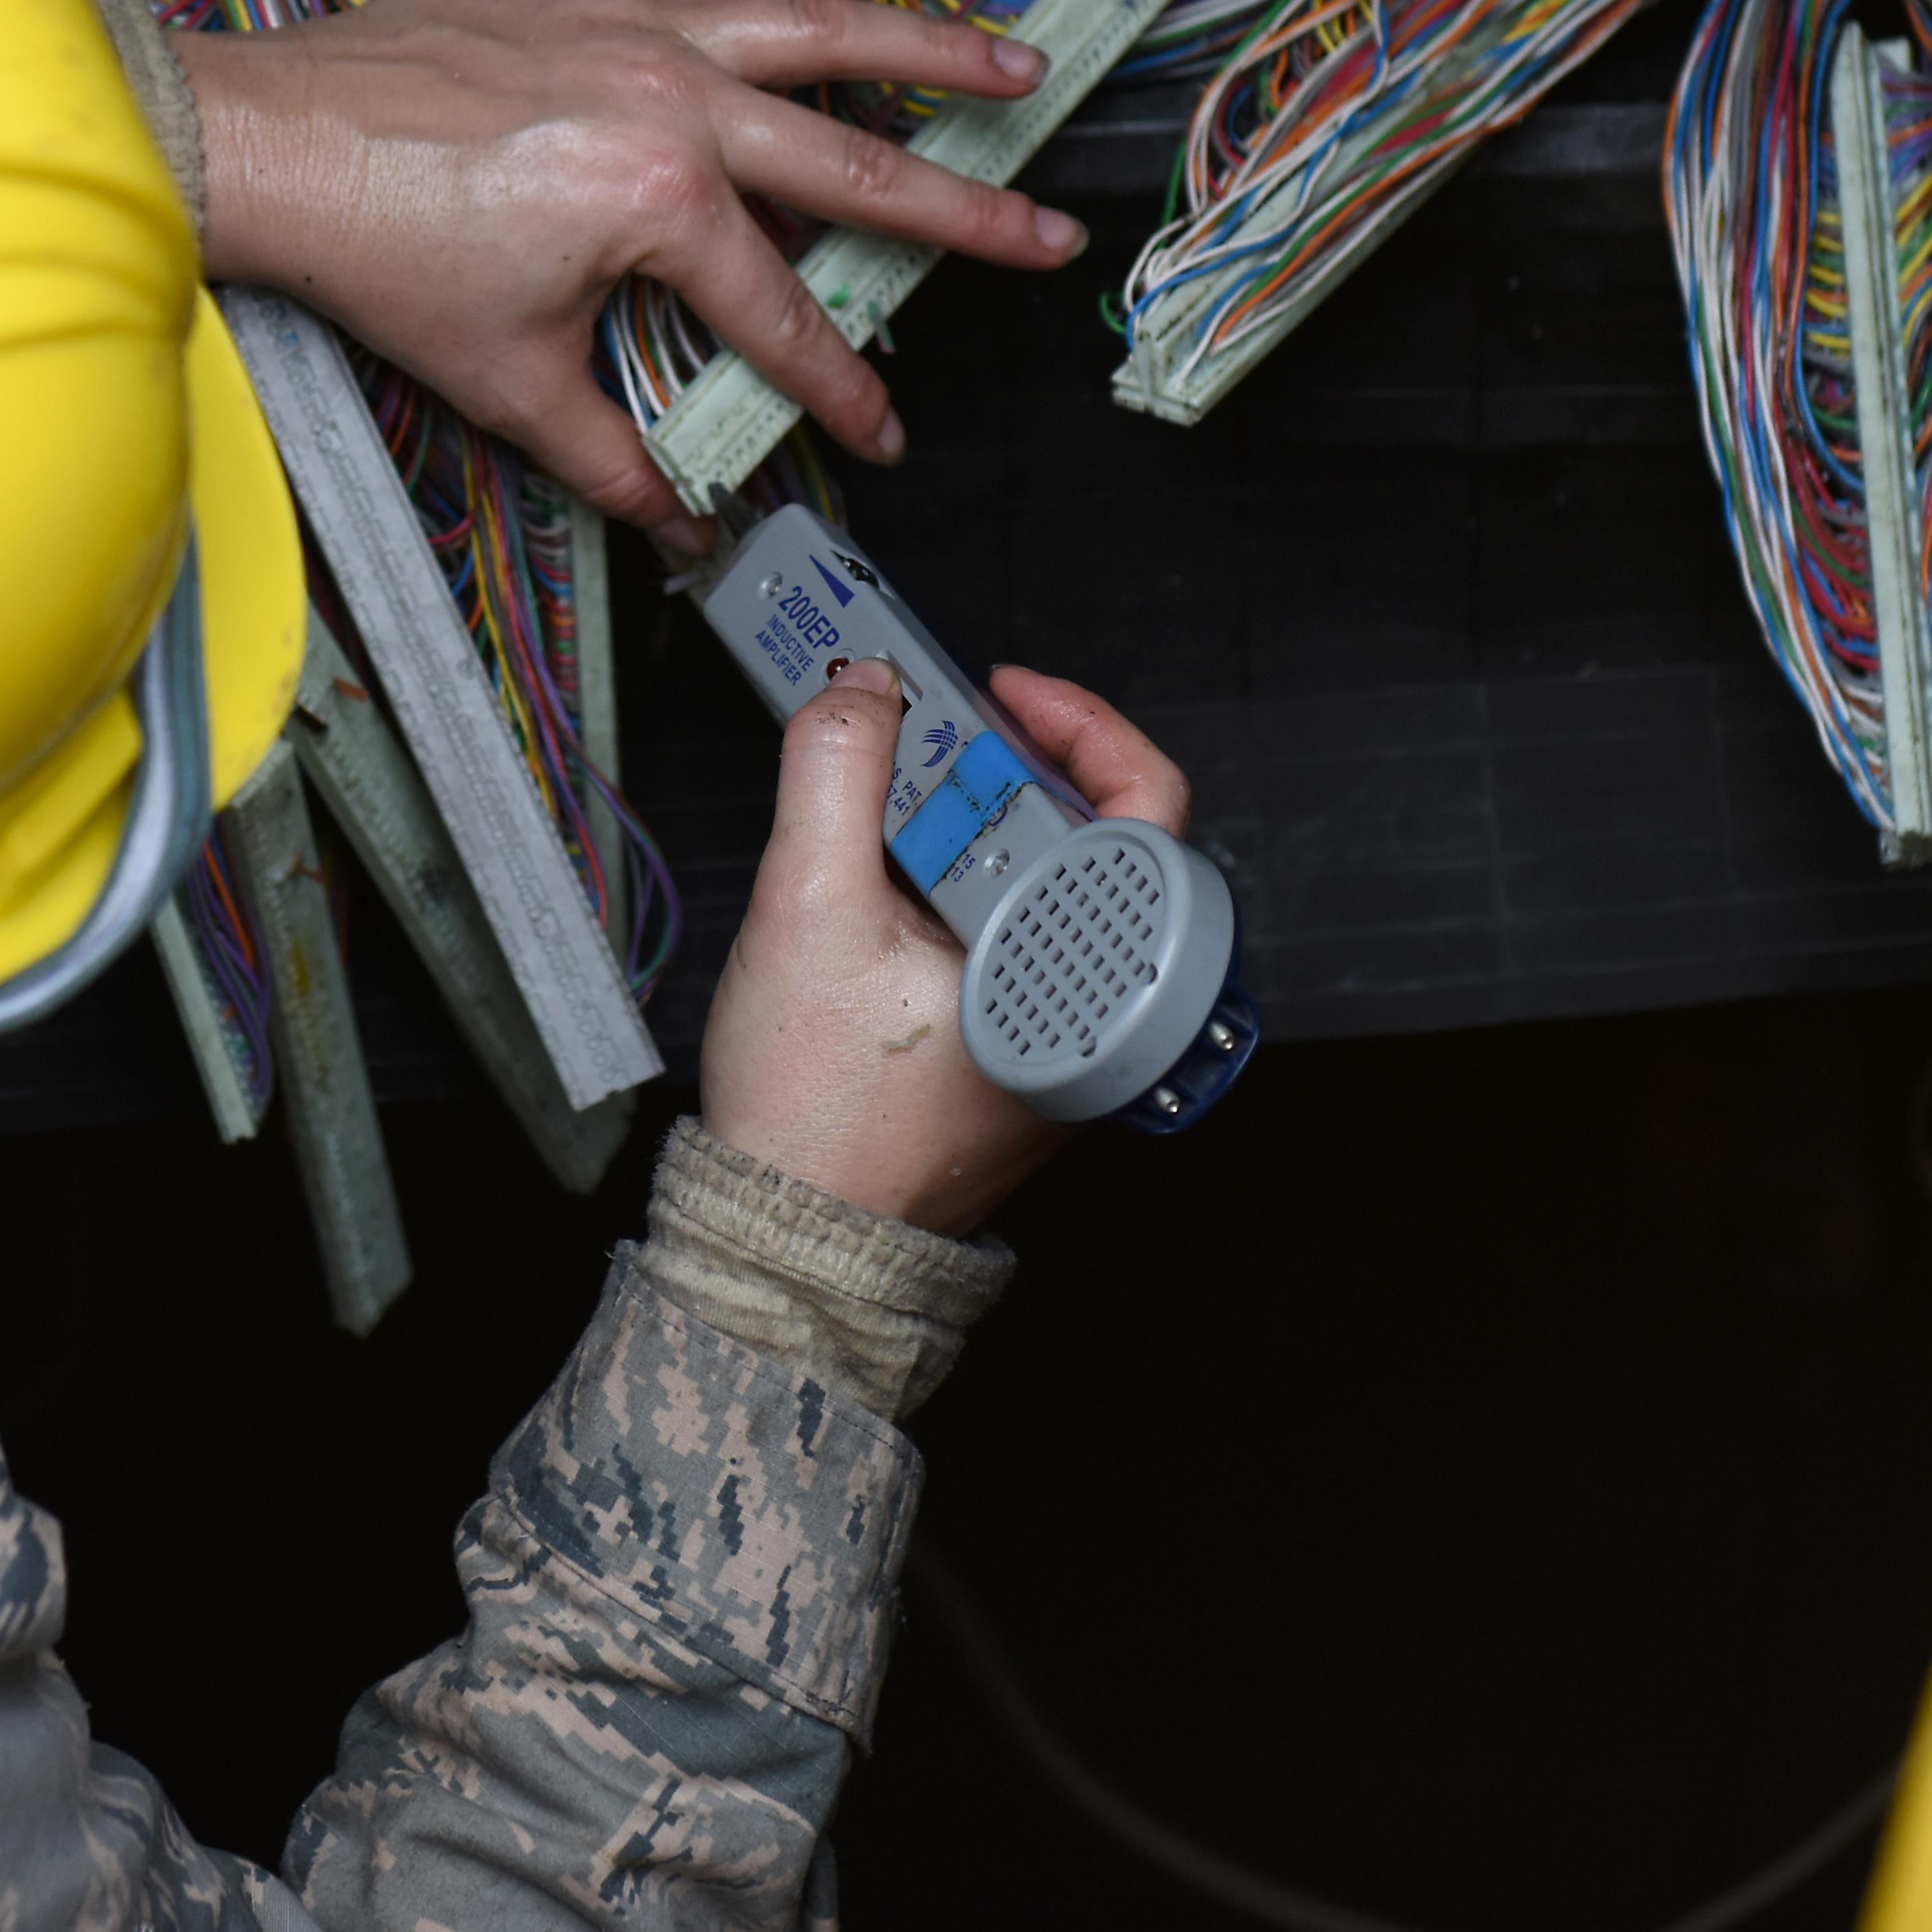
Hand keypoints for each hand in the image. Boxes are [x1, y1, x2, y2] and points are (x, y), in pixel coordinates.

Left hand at [170, 0, 1088, 556]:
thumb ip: (609, 455)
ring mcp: (636, 29)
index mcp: (657, 201)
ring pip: (817, 30)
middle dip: (963, 211)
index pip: (781, 318)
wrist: (269, 142)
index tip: (882, 433)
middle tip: (1047, 235)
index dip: (840, 389)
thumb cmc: (377, 252)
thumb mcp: (505, 378)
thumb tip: (676, 525)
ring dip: (926, 48)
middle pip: (850, 166)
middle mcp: (670, 98)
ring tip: (1014, 63)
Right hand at [699, 660, 1190, 1234]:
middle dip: (1008, 771)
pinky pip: (1018, 939)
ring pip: (1051, 889)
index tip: (999, 693)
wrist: (788, 1242)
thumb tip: (862, 689)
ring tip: (899, 799)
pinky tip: (895, 876)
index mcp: (1083, 977)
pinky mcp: (1023, 1058)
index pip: (1142, 810)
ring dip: (979, 827)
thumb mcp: (806, 911)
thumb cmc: (812, 1113)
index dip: (1079, 726)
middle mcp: (1096, 1013)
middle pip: (1093, 840)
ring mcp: (1063, 1040)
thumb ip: (834, 777)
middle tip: (934, 735)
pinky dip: (966, 886)